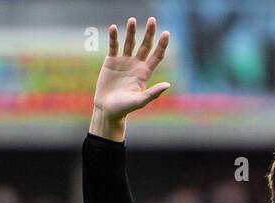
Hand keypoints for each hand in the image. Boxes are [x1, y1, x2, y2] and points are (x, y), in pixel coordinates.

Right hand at [89, 17, 170, 141]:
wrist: (107, 109)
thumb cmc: (124, 108)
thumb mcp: (140, 101)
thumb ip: (153, 93)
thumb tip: (167, 85)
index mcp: (145, 73)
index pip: (156, 56)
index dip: (162, 45)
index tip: (166, 33)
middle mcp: (136, 65)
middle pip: (145, 45)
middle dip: (149, 33)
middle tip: (152, 20)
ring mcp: (124, 61)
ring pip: (129, 43)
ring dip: (131, 31)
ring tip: (132, 20)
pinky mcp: (111, 61)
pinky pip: (113, 46)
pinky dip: (113, 37)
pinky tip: (113, 28)